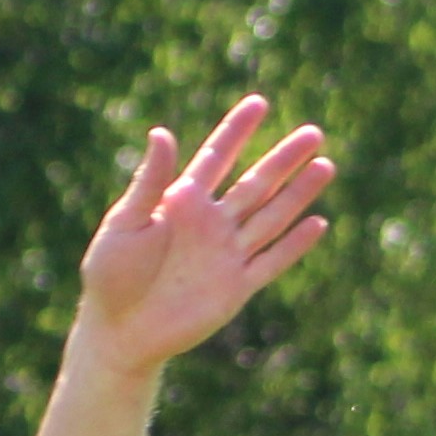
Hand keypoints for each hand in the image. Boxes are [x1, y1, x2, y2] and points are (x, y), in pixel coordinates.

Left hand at [75, 96, 335, 376]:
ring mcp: (225, 255)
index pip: (216, 158)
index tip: (258, 103)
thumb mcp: (125, 223)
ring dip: (298, 194)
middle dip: (283, 159)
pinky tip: (317, 223)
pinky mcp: (235, 287)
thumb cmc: (110, 276)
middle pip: (255, 184)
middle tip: (313, 132)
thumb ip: (149, 182)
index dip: (236, 131)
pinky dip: (295, 245)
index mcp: (181, 203)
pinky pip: (272, 262)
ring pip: (271, 217)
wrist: (118, 333)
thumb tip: (161, 132)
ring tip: (325, 165)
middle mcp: (209, 225)